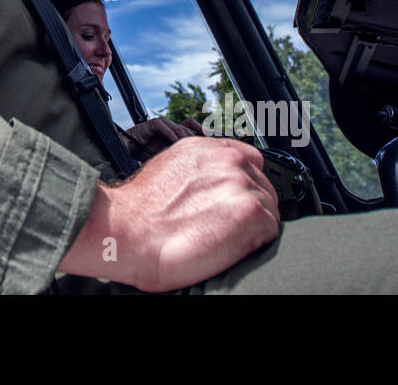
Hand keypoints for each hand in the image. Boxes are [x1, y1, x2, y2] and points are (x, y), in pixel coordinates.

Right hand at [60, 137, 280, 291]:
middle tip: (224, 228)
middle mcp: (227, 161)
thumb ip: (197, 170)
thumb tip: (210, 186)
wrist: (126, 232)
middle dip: (248, 206)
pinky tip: (229, 247)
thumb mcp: (166, 168)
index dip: (243, 184)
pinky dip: (256, 243)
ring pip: (268, 208)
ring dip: (252, 226)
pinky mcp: (251, 213)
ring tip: (222, 240)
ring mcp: (242, 185)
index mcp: (206, 148)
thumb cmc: (137, 212)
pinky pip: (271, 230)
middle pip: (261, 185)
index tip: (234, 201)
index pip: (248, 159)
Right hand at [123, 117, 206, 160]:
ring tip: (188, 149)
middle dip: (195, 138)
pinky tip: (175, 144)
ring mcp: (162, 123)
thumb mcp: (168, 156)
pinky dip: (171, 135)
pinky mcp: (153, 124)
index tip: (212, 137)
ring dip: (184, 139)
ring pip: (178, 128)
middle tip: (201, 147)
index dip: (202, 129)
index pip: (192, 125)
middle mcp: (170, 126)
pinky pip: (166, 127)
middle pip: (188, 128)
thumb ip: (179, 155)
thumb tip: (198, 160)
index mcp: (174, 131)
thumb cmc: (147, 154)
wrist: (129, 149)